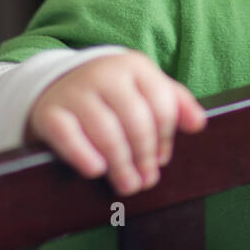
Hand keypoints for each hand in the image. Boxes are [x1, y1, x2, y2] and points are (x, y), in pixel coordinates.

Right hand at [24, 50, 206, 195]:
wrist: (56, 84)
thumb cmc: (110, 93)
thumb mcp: (143, 88)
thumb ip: (174, 102)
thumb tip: (198, 124)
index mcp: (134, 66)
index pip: (161, 103)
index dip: (165, 137)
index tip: (162, 159)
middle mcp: (105, 73)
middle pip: (135, 120)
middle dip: (144, 156)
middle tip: (146, 180)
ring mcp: (75, 91)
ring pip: (106, 132)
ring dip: (120, 164)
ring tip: (128, 184)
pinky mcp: (50, 111)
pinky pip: (69, 137)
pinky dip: (84, 156)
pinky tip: (97, 171)